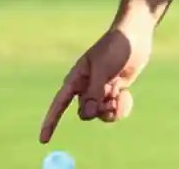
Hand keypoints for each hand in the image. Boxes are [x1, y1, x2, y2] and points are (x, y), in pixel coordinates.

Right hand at [38, 21, 152, 142]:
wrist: (135, 37)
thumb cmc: (115, 48)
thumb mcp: (103, 69)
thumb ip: (94, 92)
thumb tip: (88, 114)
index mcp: (76, 78)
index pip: (59, 103)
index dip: (50, 122)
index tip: (43, 140)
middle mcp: (86, 87)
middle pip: (85, 113)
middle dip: (98, 110)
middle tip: (110, 96)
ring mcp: (100, 91)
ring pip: (100, 115)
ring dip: (111, 110)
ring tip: (120, 95)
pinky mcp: (114, 93)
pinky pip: (113, 112)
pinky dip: (121, 107)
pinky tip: (126, 94)